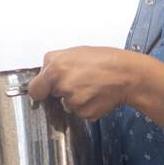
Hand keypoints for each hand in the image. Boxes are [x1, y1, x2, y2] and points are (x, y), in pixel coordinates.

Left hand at [26, 46, 163, 124]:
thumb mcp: (75, 51)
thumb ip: (55, 63)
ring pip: (69, 105)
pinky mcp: (85, 113)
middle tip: (81, 81)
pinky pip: (82, 112)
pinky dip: (89, 107)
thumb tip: (45, 74)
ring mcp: (73, 102)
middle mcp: (61, 86)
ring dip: (77, 100)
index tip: (45, 91)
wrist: (128, 74)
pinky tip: (98, 96)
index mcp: (55, 68)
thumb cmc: (105, 60)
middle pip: (54, 96)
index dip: (41, 90)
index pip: (35, 89)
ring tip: (93, 87)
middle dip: (63, 91)